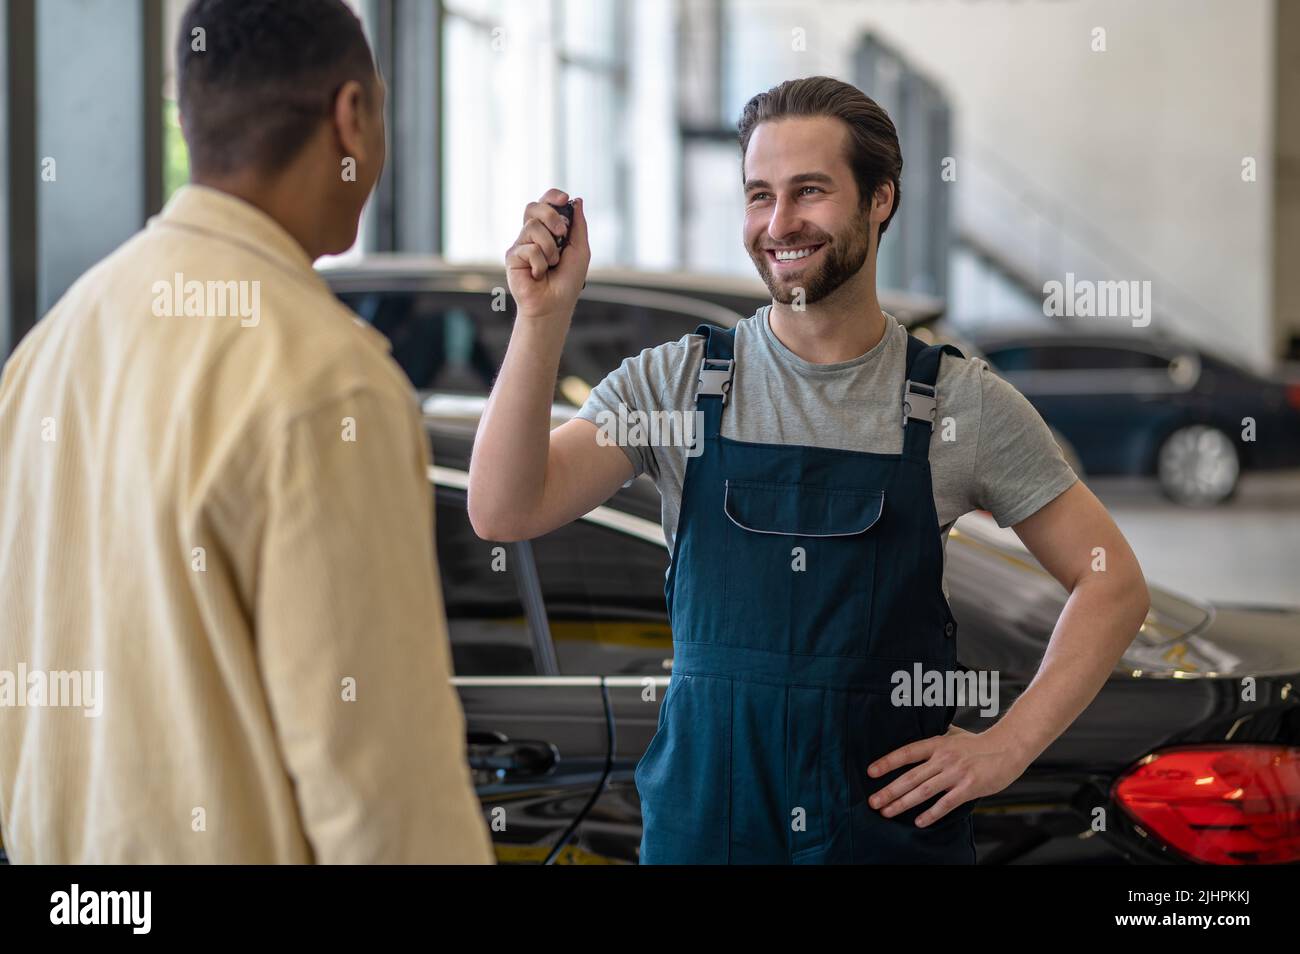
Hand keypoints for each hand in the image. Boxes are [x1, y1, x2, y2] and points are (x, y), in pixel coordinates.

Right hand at [505, 188, 590, 322]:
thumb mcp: (580, 250)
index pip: (545, 203)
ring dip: (550, 248)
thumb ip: (578, 226)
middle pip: (533, 207)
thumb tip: (577, 200)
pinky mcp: (512, 257)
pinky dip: (540, 263)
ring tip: (552, 264)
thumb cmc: (568, 280)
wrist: (555, 304)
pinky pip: (529, 248)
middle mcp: (532, 234)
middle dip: (551, 216)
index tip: (564, 199)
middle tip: (562, 233)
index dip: (552, 197)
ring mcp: (521, 244)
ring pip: (532, 227)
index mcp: (548, 229)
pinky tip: (539, 275)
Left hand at [865, 722, 1029, 826]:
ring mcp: (956, 773)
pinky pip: (946, 803)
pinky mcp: (969, 787)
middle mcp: (943, 758)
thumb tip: (919, 728)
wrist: (1008, 748)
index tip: (871, 772)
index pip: (906, 753)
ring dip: (903, 803)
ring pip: (923, 791)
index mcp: (937, 744)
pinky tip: (919, 822)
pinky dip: (931, 813)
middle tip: (873, 802)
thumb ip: (936, 737)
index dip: (887, 762)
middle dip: (889, 791)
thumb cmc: (979, 743)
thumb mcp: (954, 734)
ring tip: (887, 812)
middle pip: (910, 776)